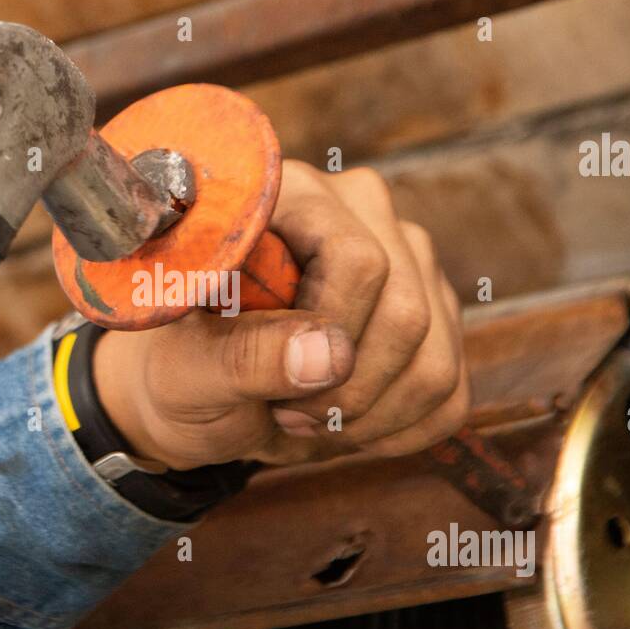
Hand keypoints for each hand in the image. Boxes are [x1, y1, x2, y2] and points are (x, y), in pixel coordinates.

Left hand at [94, 161, 468, 468]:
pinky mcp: (434, 313)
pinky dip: (400, 431)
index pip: (355, 259)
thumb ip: (244, 357)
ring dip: (371, 416)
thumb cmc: (177, 367)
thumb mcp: (185, 370)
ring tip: (310, 417)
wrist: (199, 397)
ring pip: (435, 357)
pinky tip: (348, 427)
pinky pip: (451, 391)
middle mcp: (362, 213)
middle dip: (347, 390)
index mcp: (292, 196)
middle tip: (287, 411)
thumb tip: (330, 355)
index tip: (277, 384)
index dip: (329, 332)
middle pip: (405, 312)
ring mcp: (407, 262)